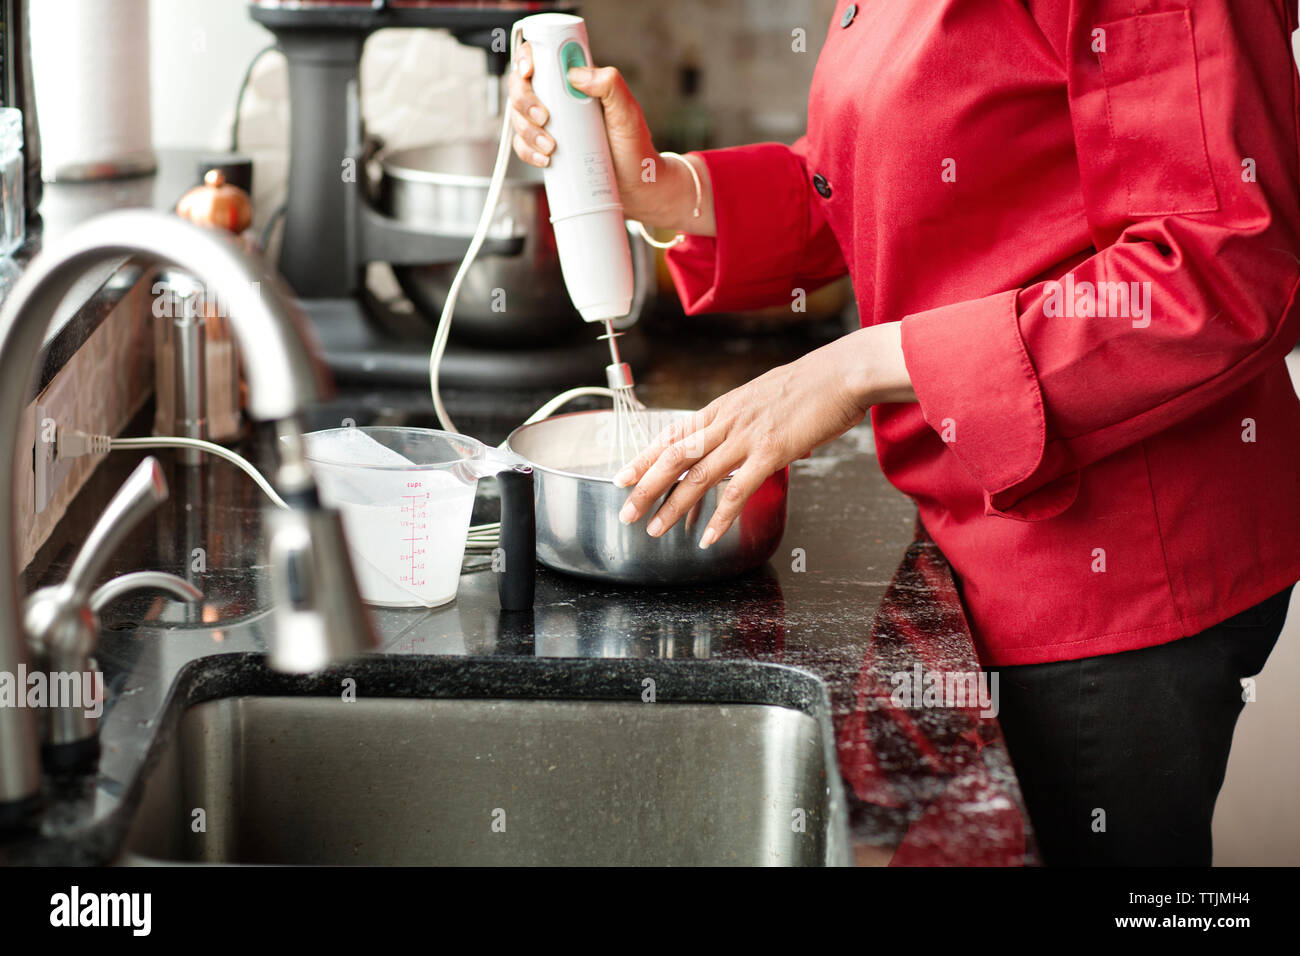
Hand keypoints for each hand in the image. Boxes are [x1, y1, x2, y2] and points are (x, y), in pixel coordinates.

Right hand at [507, 42, 713, 233]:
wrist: (635, 186)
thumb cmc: (635, 147)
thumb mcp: (627, 111)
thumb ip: (611, 84)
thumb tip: (577, 75)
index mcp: (576, 84)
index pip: (541, 59)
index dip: (526, 59)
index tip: (530, 71)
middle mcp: (558, 101)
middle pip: (520, 88)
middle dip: (524, 101)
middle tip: (544, 117)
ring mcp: (550, 126)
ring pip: (518, 119)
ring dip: (528, 132)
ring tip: (552, 146)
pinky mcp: (544, 150)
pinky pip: (522, 147)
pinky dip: (527, 152)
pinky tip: (545, 159)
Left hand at [612, 322, 915, 547]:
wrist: (842, 372)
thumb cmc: (812, 385)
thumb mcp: (766, 398)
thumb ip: (750, 421)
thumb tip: (752, 441)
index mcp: (724, 408)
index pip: (673, 434)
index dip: (644, 457)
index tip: (622, 475)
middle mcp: (727, 421)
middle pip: (674, 457)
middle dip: (645, 486)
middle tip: (625, 510)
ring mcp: (746, 436)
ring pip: (696, 475)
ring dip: (672, 506)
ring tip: (653, 529)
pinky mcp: (771, 452)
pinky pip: (737, 490)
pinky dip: (719, 517)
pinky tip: (707, 536)